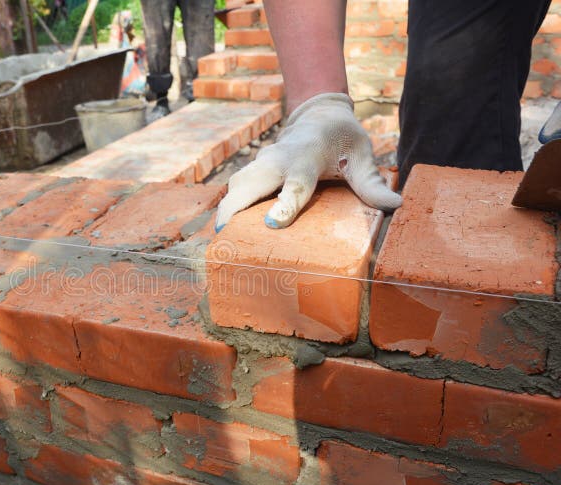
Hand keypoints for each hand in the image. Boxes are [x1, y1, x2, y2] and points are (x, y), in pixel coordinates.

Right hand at [215, 93, 402, 230]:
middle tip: (223, 236)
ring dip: (226, 210)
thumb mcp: (363, 154)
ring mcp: (262, 164)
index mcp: (308, 156)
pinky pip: (236, 189)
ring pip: (237, 186)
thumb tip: (396, 206)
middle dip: (235, 208)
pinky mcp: (254, 171)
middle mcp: (279, 160)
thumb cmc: (343, 138)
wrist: (318, 114)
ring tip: (217, 241)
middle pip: (250, 184)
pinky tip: (223, 231)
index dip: (285, 204)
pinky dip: (228, 207)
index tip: (273, 224)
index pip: (296, 184)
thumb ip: (372, 182)